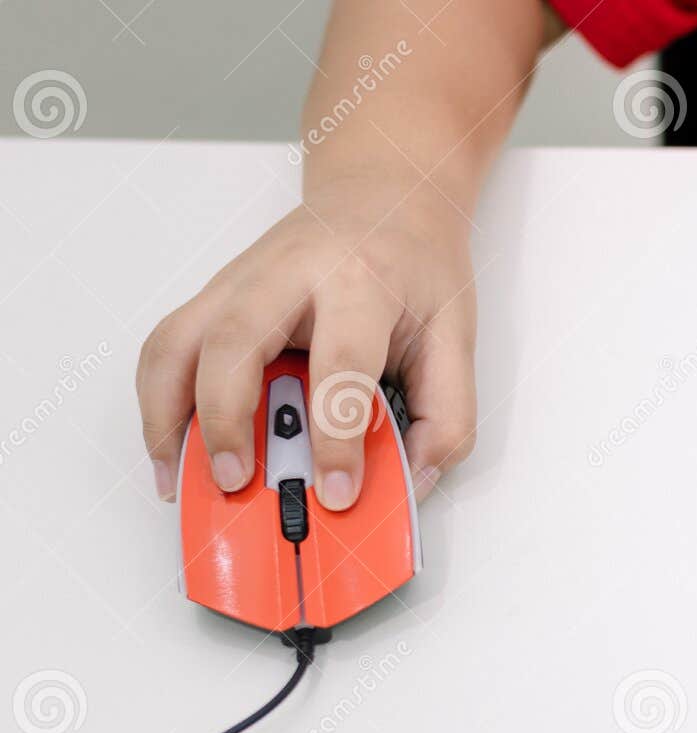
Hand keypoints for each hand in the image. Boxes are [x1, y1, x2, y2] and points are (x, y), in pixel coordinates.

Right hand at [136, 178, 476, 507]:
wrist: (384, 193)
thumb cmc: (416, 264)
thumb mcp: (457, 334)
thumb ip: (447, 415)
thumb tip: (413, 482)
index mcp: (361, 282)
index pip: (341, 366)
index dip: (336, 438)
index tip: (337, 493)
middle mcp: (288, 273)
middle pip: (236, 343)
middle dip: (228, 421)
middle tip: (237, 483)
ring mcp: (239, 280)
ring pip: (179, 342)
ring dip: (169, 415)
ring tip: (181, 477)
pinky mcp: (214, 294)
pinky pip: (166, 346)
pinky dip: (157, 399)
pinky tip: (170, 446)